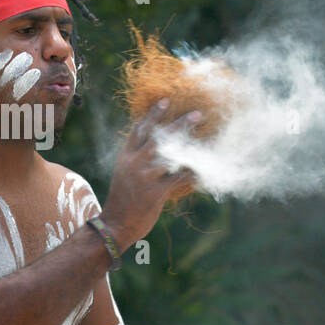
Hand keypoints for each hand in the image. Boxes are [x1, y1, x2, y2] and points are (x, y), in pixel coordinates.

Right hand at [101, 98, 200, 250]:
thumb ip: (138, 159)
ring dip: (191, 148)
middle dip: (179, 125)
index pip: (139, 130)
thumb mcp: (125, 173)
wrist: (115, 224)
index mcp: (126, 156)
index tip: (165, 100)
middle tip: (196, 114)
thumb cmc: (124, 199)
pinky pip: (180, 179)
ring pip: (172, 156)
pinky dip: (194, 174)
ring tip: (208, 143)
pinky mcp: (155, 192)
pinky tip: (205, 171)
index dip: (152, 115)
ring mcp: (145, 177)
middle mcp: (134, 163)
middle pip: (158, 137)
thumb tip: (160, 146)